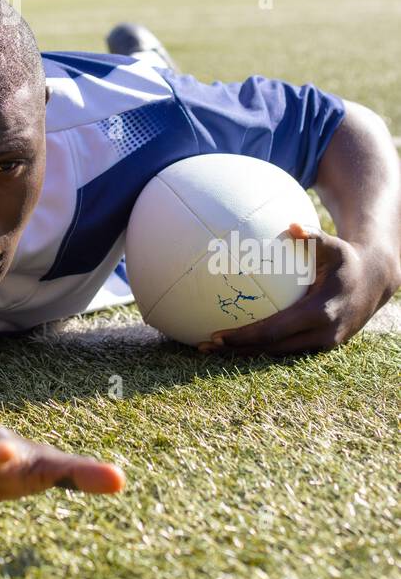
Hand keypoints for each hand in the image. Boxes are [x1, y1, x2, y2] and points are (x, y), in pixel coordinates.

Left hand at [198, 220, 400, 356]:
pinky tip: (237, 340)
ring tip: (211, 348)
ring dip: (246, 353)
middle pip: (271, 349)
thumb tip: (292, 225)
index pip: (275, 331)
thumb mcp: (335, 246)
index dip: (246, 337)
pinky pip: (286, 348)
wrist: (376, 283)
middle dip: (237, 351)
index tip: (218, 335)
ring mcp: (322, 343)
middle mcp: (321, 335)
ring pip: (277, 354)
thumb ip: (313, 236)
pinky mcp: (321, 344)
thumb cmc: (348, 259)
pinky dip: (262, 347)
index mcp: (319, 313)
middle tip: (203, 345)